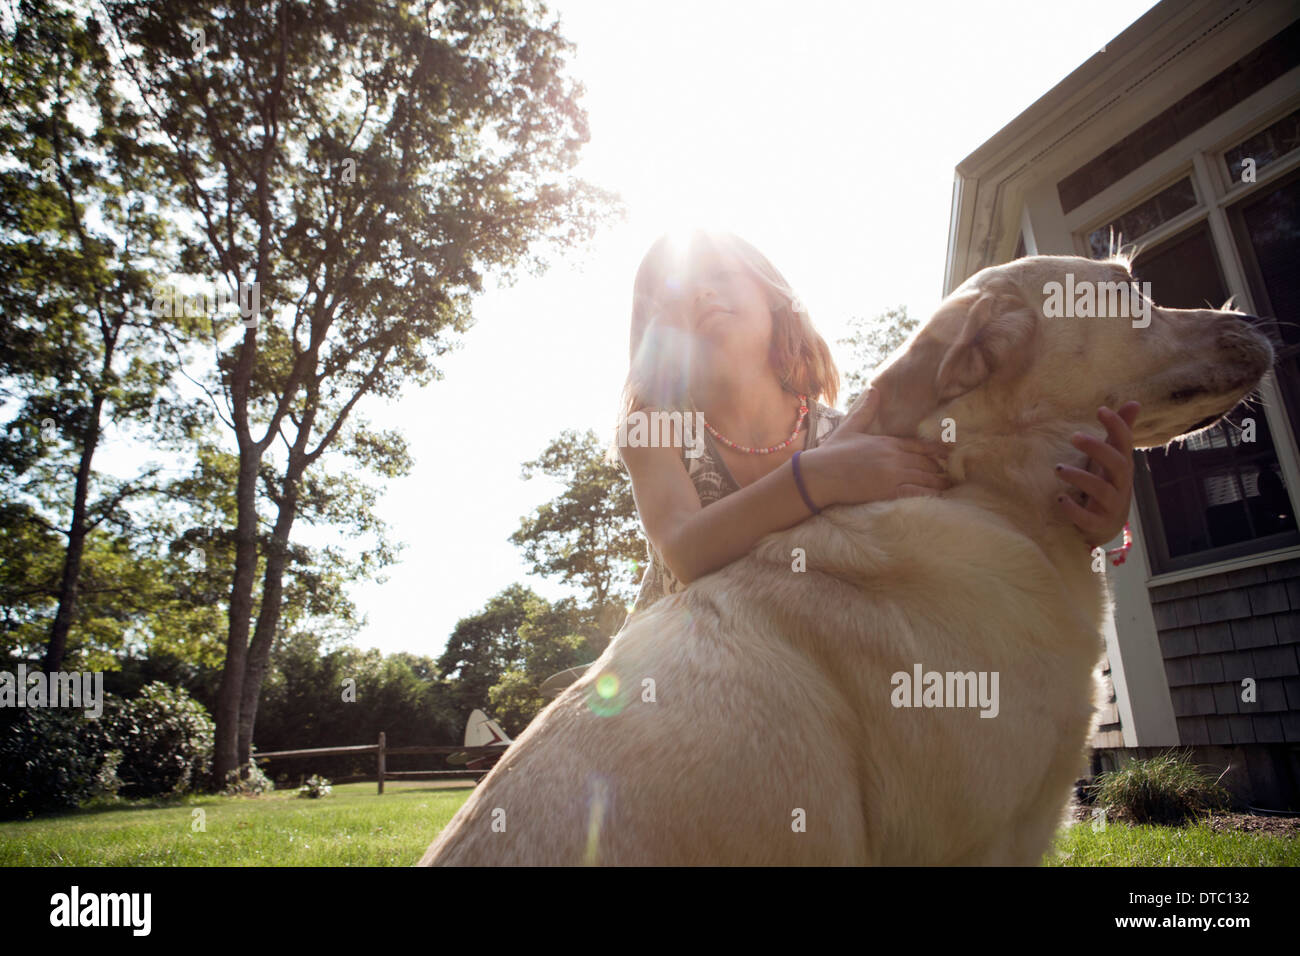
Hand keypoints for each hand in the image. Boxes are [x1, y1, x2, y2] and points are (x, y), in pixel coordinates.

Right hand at [804, 386, 952, 506]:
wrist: (819, 474)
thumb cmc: (832, 452)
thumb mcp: (850, 427)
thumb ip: (865, 410)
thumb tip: (874, 389)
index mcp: (887, 442)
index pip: (919, 445)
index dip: (936, 450)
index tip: (949, 452)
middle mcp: (894, 457)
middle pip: (925, 462)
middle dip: (938, 468)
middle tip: (950, 473)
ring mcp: (893, 475)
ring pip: (924, 478)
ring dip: (938, 482)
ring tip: (948, 486)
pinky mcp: (888, 492)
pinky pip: (916, 493)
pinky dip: (930, 494)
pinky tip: (938, 497)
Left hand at [1056, 403, 1138, 549]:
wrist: (1105, 527)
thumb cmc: (1107, 484)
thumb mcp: (1112, 458)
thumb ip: (1120, 433)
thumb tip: (1134, 402)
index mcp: (1122, 466)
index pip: (1125, 443)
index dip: (1116, 426)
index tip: (1100, 409)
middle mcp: (1120, 484)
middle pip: (1117, 464)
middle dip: (1098, 449)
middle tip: (1074, 437)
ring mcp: (1112, 506)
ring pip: (1102, 491)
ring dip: (1080, 478)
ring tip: (1058, 469)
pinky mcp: (1098, 524)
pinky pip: (1088, 519)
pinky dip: (1074, 510)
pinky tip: (1060, 499)